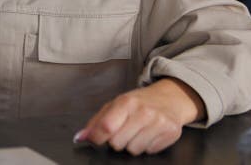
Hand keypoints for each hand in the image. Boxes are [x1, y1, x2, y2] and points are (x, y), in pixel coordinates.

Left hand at [74, 78, 205, 155]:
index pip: (106, 127)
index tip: (96, 138)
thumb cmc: (139, 102)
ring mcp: (158, 123)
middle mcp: (143, 112)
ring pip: (133, 150)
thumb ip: (96, 122)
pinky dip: (146, 146)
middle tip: (123, 129)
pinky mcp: (171, 133)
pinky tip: (149, 133)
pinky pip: (149, 151)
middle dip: (116, 140)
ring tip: (137, 131)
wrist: (170, 98)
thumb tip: (79, 137)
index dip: (97, 137)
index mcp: (126, 102)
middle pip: (117, 143)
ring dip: (132, 144)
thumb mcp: (115, 105)